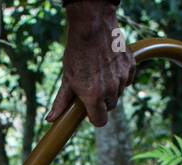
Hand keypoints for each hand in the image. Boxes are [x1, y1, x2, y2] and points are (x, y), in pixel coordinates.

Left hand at [46, 1, 135, 127]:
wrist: (91, 27)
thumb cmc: (77, 53)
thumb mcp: (67, 79)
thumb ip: (62, 102)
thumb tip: (51, 119)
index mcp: (94, 96)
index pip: (101, 121)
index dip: (95, 116)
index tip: (89, 108)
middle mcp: (110, 90)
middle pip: (110, 106)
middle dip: (102, 101)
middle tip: (92, 85)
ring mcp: (122, 77)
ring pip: (118, 92)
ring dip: (111, 87)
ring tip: (99, 71)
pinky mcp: (130, 66)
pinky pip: (127, 79)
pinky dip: (120, 76)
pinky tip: (110, 65)